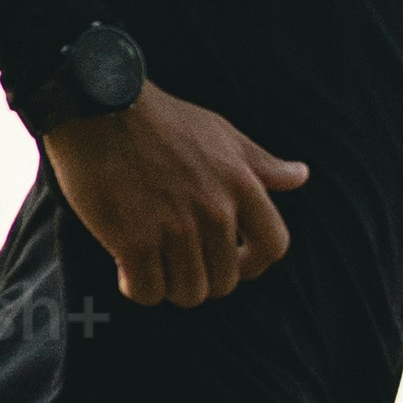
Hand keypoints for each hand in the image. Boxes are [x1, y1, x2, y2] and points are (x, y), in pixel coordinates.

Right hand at [45, 83, 304, 304]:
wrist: (101, 108)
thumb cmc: (161, 120)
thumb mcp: (222, 133)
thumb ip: (262, 164)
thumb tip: (301, 176)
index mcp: (241, 185)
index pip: (273, 246)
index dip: (255, 264)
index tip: (234, 262)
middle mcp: (214, 212)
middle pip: (224, 282)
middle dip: (202, 278)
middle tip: (177, 260)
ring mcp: (174, 229)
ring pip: (187, 294)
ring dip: (169, 286)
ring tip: (152, 264)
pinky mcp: (134, 242)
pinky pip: (147, 292)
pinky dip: (137, 287)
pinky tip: (126, 268)